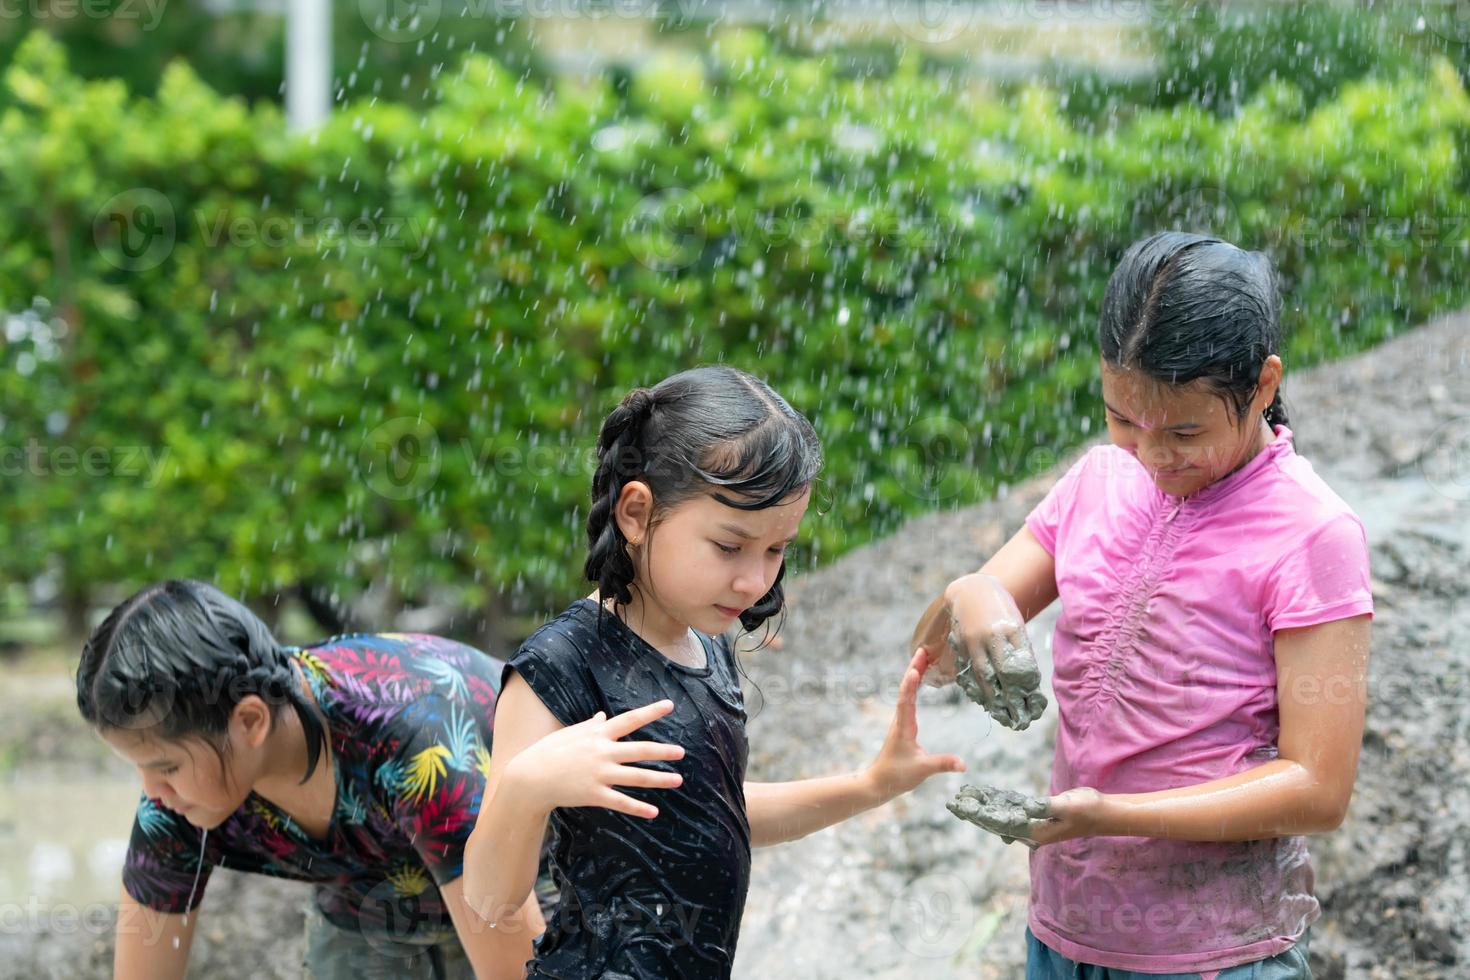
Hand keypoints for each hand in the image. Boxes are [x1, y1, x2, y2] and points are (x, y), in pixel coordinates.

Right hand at [504, 700, 685, 818]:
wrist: (529, 778)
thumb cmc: (548, 752)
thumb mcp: (570, 734)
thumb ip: (590, 726)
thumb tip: (603, 716)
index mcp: (597, 735)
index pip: (629, 720)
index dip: (651, 712)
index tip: (670, 705)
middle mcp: (602, 752)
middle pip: (639, 750)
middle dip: (663, 751)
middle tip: (682, 752)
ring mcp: (599, 774)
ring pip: (636, 777)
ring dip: (659, 779)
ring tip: (678, 780)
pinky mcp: (594, 794)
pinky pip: (621, 802)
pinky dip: (638, 807)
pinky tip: (654, 812)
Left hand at [864, 648, 965, 800]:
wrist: (878, 782)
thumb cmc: (897, 775)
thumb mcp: (922, 770)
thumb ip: (943, 764)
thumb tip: (963, 764)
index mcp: (903, 725)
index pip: (906, 699)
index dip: (910, 683)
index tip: (916, 667)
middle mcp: (900, 719)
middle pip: (906, 688)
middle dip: (914, 668)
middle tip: (923, 649)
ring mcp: (900, 720)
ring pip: (906, 691)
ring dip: (914, 673)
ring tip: (924, 657)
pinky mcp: (903, 724)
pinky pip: (908, 698)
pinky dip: (914, 685)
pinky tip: (919, 679)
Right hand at [929, 573, 1047, 729]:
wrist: (971, 590)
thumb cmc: (1001, 609)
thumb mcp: (1016, 625)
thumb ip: (1020, 651)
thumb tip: (1027, 681)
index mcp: (1008, 629)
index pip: (1017, 666)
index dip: (1024, 688)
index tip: (1033, 704)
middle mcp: (986, 636)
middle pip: (997, 675)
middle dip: (1008, 700)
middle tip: (1018, 720)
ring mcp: (969, 642)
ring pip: (980, 676)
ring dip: (991, 699)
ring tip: (1001, 715)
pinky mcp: (958, 646)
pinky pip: (966, 671)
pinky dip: (974, 687)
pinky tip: (982, 699)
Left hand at [946, 784, 1102, 847]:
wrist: (1103, 813)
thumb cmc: (1087, 810)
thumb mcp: (1067, 806)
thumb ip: (1046, 807)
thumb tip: (1025, 808)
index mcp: (1034, 832)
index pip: (999, 823)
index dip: (979, 814)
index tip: (962, 807)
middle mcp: (1030, 829)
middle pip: (994, 821)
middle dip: (974, 811)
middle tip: (952, 802)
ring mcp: (1033, 821)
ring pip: (1001, 813)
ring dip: (983, 804)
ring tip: (964, 795)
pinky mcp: (1037, 812)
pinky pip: (1012, 806)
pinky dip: (998, 800)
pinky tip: (986, 793)